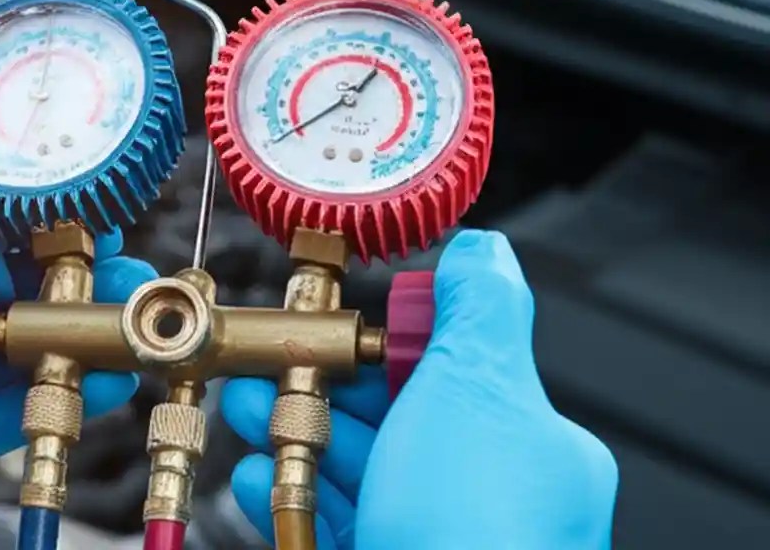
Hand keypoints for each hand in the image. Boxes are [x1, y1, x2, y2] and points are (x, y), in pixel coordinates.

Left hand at [0, 189, 153, 549]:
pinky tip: (111, 377)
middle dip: (86, 288)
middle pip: (31, 301)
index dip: (56, 237)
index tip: (100, 227)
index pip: (5, 245)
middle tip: (131, 279)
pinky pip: (21, 414)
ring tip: (137, 323)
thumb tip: (9, 227)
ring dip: (90, 340)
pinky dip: (70, 396)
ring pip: (36, 357)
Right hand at [223, 231, 617, 548]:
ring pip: (351, 473)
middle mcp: (482, 499)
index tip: (334, 322)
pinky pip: (326, 526)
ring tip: (246, 408)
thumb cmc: (470, 533)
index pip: (451, 371)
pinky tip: (253, 478)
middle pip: (391, 422)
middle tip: (269, 361)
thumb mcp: (482, 387)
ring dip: (292, 433)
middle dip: (320, 385)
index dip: (386, 340)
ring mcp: (429, 542)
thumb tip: (482, 250)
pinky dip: (284, 496)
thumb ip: (481, 309)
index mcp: (525, 448)